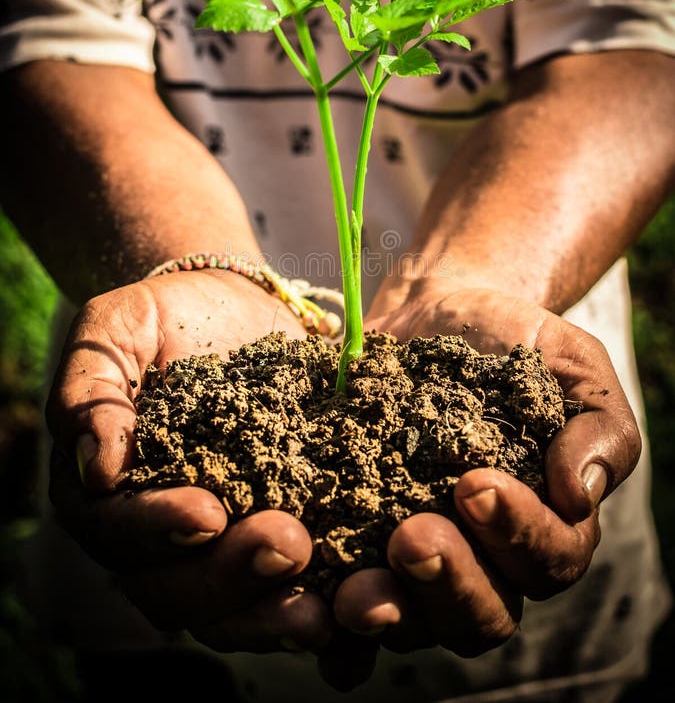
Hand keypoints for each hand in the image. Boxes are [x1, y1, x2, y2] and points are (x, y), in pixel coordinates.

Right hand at [47, 269, 333, 652]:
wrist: (234, 308)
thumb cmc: (165, 316)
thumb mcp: (117, 330)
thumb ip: (91, 391)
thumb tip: (95, 469)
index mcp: (104, 494)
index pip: (116, 530)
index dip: (157, 530)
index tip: (208, 513)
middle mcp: (155, 535)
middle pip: (175, 589)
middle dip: (231, 576)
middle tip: (289, 546)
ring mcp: (216, 545)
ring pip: (230, 608)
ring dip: (273, 614)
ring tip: (322, 608)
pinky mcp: (274, 534)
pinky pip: (285, 589)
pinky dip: (313, 605)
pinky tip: (349, 604)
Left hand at [325, 283, 639, 673]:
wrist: (435, 311)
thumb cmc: (515, 342)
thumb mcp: (573, 365)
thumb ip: (597, 426)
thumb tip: (578, 498)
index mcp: (542, 526)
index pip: (548, 561)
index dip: (518, 536)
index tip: (476, 484)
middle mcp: (481, 557)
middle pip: (479, 616)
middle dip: (448, 584)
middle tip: (412, 539)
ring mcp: (414, 555)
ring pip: (411, 621)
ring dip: (385, 613)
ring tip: (355, 589)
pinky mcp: (354, 537)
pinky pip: (342, 599)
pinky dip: (326, 620)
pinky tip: (308, 601)